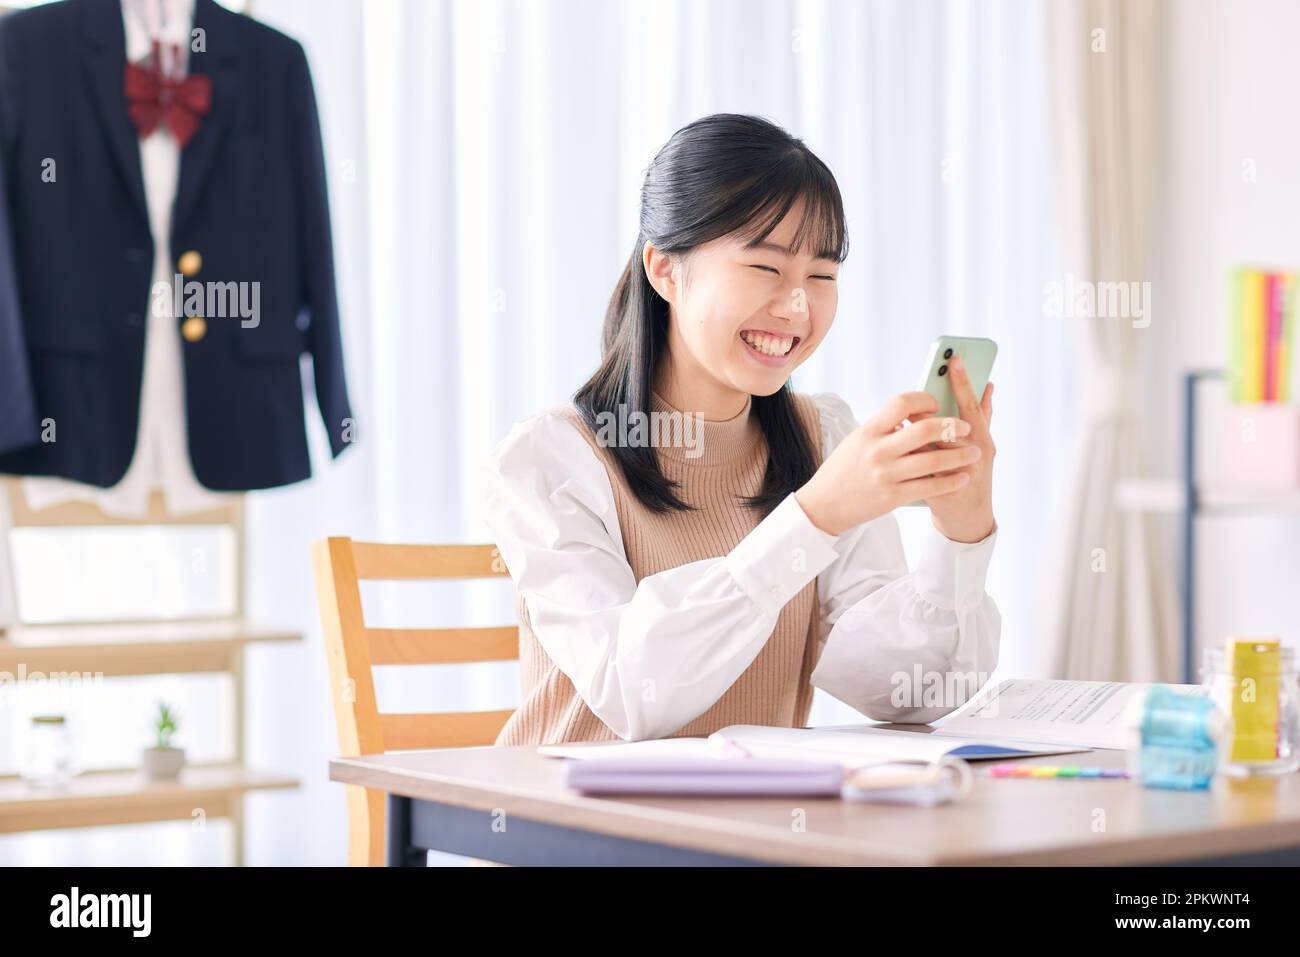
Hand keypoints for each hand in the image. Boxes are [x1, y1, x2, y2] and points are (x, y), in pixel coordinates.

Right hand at [796, 391, 980, 536]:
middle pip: (923, 430)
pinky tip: (961, 477)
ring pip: (933, 460)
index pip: (901, 403)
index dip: (923, 399)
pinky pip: (929, 487)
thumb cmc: (843, 469)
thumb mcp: (857, 441)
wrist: (824, 505)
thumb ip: (884, 428)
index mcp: (868, 431)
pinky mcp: (892, 497)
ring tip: (975, 452)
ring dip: (959, 455)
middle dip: (951, 426)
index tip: (936, 403)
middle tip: (966, 427)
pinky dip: (950, 482)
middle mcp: (877, 451)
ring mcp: (885, 475)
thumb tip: (916, 414)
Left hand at [909, 355, 995, 542]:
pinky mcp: (936, 493)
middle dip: (928, 411)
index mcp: (984, 441)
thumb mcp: (983, 446)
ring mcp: (955, 475)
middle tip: (914, 399)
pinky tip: (894, 444)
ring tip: (902, 419)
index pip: (971, 407)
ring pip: (929, 447)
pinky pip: (915, 469)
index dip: (963, 383)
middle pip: (947, 426)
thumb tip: (988, 384)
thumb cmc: (972, 475)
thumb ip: (983, 416)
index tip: (953, 360)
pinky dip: (904, 455)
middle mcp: (973, 457)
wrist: (967, 519)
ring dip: (913, 432)